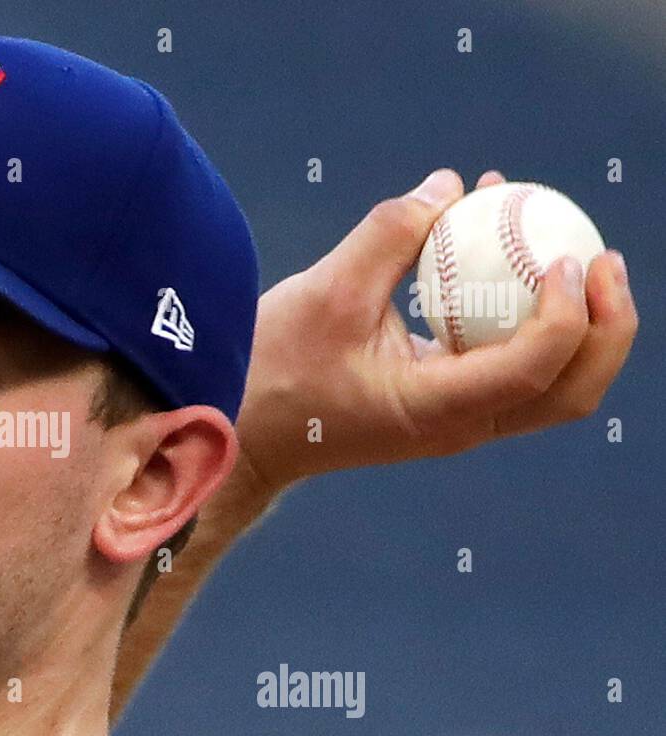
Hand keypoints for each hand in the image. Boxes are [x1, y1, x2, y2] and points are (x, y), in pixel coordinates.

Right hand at [232, 169, 638, 492]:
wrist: (248, 431)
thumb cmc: (277, 370)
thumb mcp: (328, 292)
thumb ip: (392, 234)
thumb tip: (450, 185)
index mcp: (438, 409)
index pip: (536, 367)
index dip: (566, 311)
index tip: (558, 253)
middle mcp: (461, 425)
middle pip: (572, 390)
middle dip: (605, 325)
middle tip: (599, 256)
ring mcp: (458, 420)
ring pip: (553, 384)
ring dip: (577, 323)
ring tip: (574, 255)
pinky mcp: (446, 404)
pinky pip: (515, 367)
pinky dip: (531, 322)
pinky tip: (512, 266)